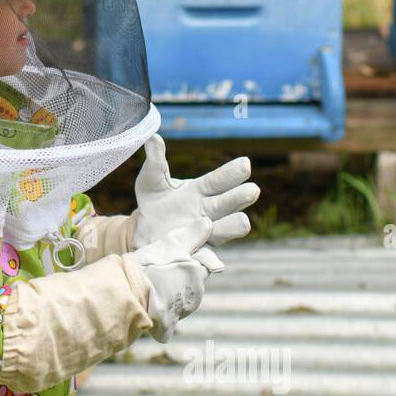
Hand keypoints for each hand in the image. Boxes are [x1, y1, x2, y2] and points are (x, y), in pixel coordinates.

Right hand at [127, 217, 221, 342]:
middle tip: (157, 272)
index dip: (187, 262)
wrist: (129, 292)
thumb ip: (192, 235)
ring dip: (168, 295)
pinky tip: (147, 304)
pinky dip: (158, 314)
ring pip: (178, 300)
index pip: (201, 266)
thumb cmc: (151, 265)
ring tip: (150, 286)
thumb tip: (208, 222)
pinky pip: (166, 320)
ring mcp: (181, 312)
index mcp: (198, 275)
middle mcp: (195, 296)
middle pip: (190, 285)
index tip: (172, 260)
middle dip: (178, 280)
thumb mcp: (172, 243)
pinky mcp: (167, 327)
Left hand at [130, 134, 259, 250]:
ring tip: (242, 221)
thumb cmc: (154, 203)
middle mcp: (209, 212)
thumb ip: (155, 162)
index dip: (232, 173)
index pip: (219, 180)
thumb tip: (152, 137)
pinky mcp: (197, 254)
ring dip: (233, 226)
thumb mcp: (151, 182)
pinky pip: (207, 257)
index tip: (245, 163)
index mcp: (201, 191)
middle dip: (241, 197)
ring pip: (227, 230)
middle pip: (230, 203)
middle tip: (252, 190)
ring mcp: (206, 234)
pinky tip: (213, 257)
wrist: (143, 233)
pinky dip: (210, 257)